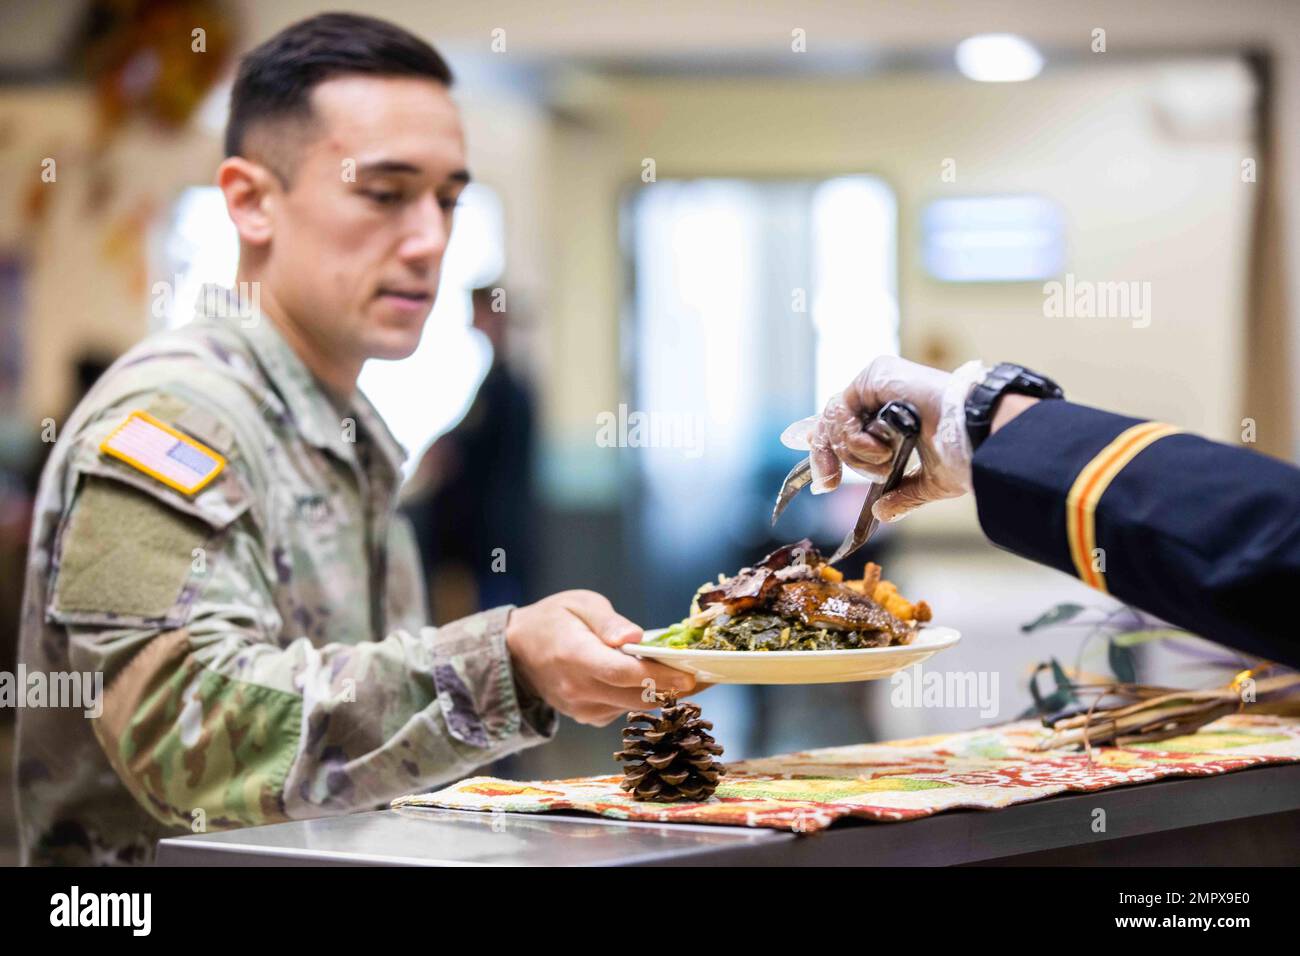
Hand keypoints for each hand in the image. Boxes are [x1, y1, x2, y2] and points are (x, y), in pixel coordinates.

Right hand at [505, 590, 700, 726]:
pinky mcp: (589, 718)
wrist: (517, 652)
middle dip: (676, 688)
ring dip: (664, 694)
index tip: (692, 675)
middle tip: (710, 675)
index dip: (660, 677)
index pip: (624, 673)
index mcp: (575, 657)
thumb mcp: (579, 604)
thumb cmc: (553, 620)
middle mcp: (578, 690)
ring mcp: (582, 709)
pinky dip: (643, 697)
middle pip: (637, 696)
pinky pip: (624, 710)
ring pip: (634, 707)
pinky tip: (656, 681)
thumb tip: (635, 638)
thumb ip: (608, 622)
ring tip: (691, 675)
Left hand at [780, 356, 988, 521]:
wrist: (978, 435)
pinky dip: (856, 438)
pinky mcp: (876, 374)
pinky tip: (882, 447)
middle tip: (828, 484)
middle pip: (833, 423)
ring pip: (836, 422)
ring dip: (856, 453)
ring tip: (885, 460)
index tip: (823, 478)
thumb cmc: (966, 453)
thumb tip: (882, 512)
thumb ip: (902, 492)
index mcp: (894, 416)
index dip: (827, 447)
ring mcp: (878, 382)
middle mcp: (884, 394)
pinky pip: (842, 411)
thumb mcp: (929, 481)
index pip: (846, 425)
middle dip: (826, 458)